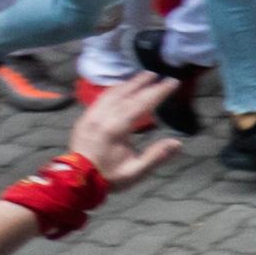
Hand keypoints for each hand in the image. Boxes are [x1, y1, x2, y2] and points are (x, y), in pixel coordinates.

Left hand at [62, 73, 189, 184]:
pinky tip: (121, 88)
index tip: (172, 82)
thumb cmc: (109, 176)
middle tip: (157, 74)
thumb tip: (178, 143)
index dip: (158, 92)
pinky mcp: (85, 118)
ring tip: (141, 77)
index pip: (141, 104)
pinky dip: (114, 90)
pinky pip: (101, 98)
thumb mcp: (136, 172)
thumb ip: (157, 156)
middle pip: (127, 94)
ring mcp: (91, 116)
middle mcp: (103, 117)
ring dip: (128, 83)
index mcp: (117, 129)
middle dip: (143, 83)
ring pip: (112, 93)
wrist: (77, 180)